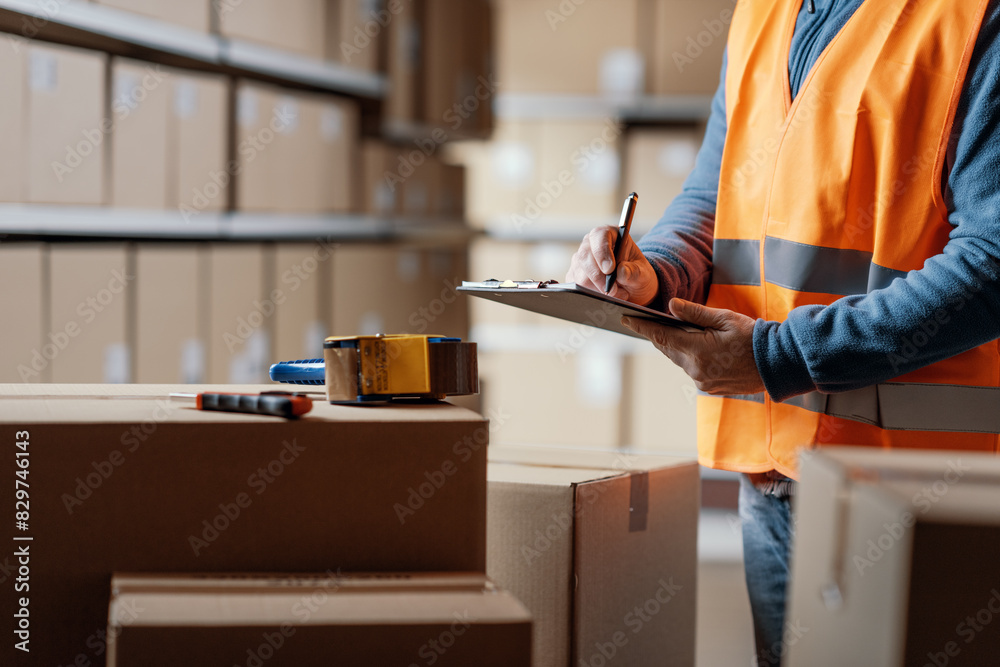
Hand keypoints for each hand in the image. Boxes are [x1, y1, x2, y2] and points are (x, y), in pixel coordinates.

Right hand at [565, 226, 658, 305]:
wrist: (632, 286)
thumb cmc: (636, 274)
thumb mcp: (643, 273)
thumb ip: (634, 272)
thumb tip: (621, 272)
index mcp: (609, 235)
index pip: (599, 236)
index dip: (602, 252)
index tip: (609, 269)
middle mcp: (591, 245)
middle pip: (585, 256)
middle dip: (598, 276)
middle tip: (612, 290)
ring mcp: (580, 261)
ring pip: (580, 275)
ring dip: (598, 289)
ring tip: (617, 293)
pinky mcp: (574, 276)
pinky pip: (577, 286)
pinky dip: (591, 294)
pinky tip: (606, 296)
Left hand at [623, 298, 764, 395]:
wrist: (778, 364)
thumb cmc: (753, 337)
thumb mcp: (724, 319)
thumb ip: (695, 313)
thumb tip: (670, 306)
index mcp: (697, 350)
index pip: (660, 336)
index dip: (641, 327)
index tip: (626, 319)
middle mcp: (695, 369)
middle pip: (667, 349)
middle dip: (657, 335)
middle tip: (644, 321)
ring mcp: (702, 381)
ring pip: (679, 360)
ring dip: (675, 346)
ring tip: (672, 331)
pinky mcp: (709, 387)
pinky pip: (691, 369)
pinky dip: (689, 357)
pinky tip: (695, 347)